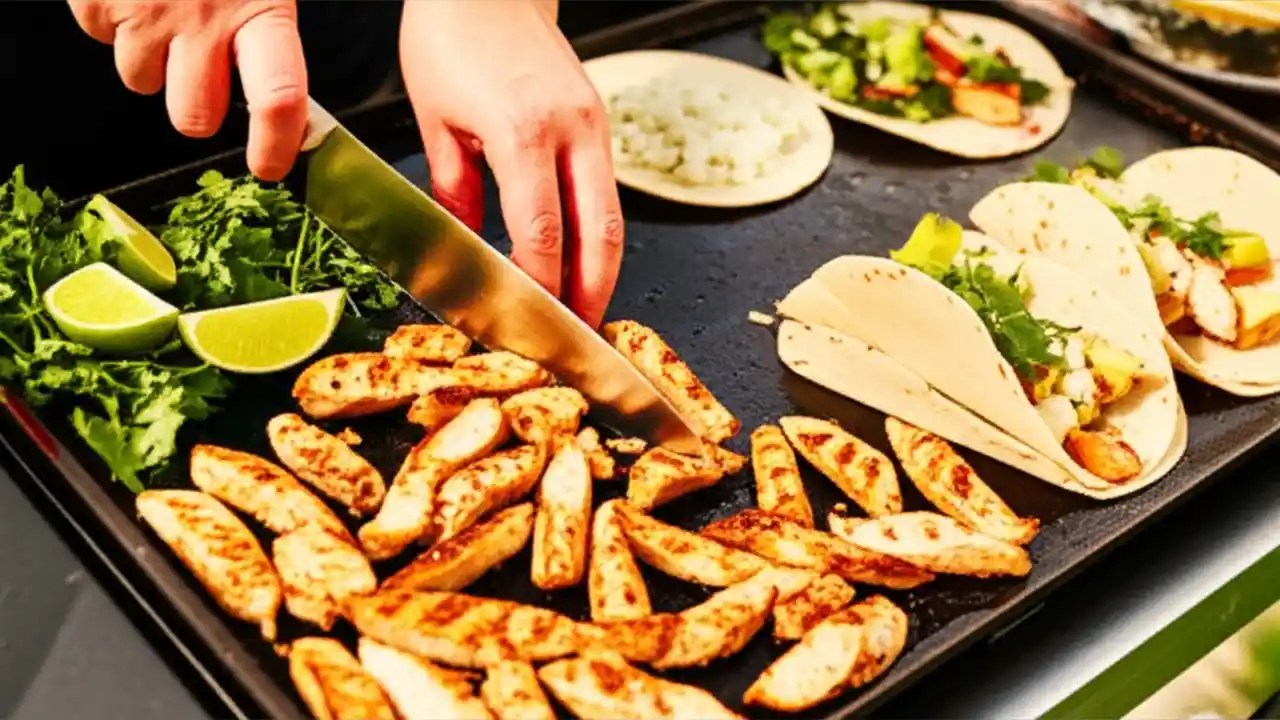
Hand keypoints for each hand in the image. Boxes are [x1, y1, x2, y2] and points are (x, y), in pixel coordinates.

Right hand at [66, 0, 308, 179]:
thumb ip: (274, 21)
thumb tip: (292, 90)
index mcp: (262, 8)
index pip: (279, 98)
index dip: (275, 144)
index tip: (269, 166)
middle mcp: (202, 20)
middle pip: (193, 118)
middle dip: (196, 107)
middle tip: (202, 73)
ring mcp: (142, 12)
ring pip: (139, 80)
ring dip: (151, 56)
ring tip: (163, 7)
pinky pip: (98, 34)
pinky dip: (111, 16)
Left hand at [399, 0, 624, 327]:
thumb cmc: (451, 36)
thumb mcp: (435, 118)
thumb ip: (453, 190)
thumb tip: (463, 247)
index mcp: (523, 132)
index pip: (542, 233)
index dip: (539, 289)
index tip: (527, 324)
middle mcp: (572, 130)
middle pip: (599, 235)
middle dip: (591, 294)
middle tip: (576, 338)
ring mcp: (593, 125)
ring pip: (612, 217)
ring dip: (602, 271)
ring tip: (584, 311)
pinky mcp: (598, 121)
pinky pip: (604, 191)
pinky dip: (596, 235)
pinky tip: (580, 261)